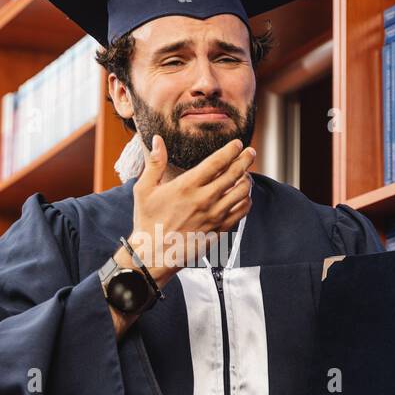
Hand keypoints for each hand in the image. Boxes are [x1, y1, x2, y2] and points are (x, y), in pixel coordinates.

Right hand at [127, 134, 255, 280]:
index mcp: (187, 186)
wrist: (153, 255)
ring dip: (247, 180)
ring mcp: (214, 216)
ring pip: (241, 193)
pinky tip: (244, 197)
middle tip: (250, 152)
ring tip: (247, 174)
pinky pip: (241, 213)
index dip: (231, 150)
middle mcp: (204, 200)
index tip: (237, 144)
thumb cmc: (147, 221)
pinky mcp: (219, 231)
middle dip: (245, 159)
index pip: (217, 162)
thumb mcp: (144, 189)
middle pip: (234, 174)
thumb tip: (158, 140)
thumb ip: (154, 163)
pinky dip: (246, 201)